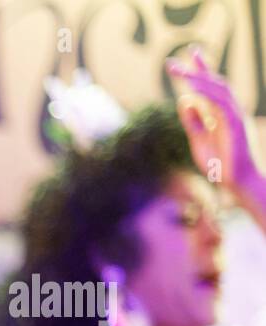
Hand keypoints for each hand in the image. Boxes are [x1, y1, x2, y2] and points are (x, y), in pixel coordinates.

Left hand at [168, 47, 263, 199]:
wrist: (237, 183)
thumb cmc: (220, 165)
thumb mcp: (199, 141)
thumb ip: (192, 122)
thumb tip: (184, 100)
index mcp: (221, 114)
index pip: (210, 89)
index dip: (200, 72)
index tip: (187, 57)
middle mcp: (230, 111)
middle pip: (214, 83)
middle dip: (196, 69)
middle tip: (173, 60)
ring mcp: (235, 115)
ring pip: (218, 89)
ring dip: (197, 77)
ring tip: (178, 70)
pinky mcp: (236, 123)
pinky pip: (221, 103)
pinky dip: (207, 92)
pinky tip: (192, 86)